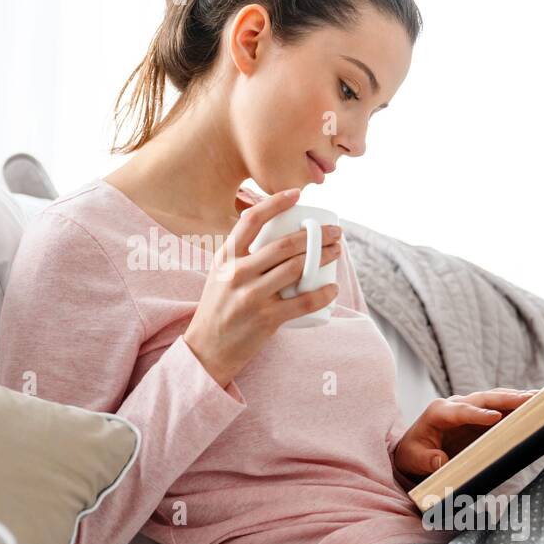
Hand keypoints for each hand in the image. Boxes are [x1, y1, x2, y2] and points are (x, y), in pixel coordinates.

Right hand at [183, 188, 342, 387]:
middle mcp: (237, 273)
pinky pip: (303, 302)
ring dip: (323, 257)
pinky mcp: (266, 319)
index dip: (275, 203)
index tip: (297, 195)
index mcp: (225, 258)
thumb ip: (239, 255)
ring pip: (297, 269)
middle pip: (283, 244)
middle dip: (316, 234)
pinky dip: (323, 294)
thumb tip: (272, 233)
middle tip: (334, 232)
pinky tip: (332, 288)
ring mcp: (252, 296)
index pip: (251, 220)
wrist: (206, 349)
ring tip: (336, 252)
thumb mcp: (219, 274)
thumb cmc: (217, 308)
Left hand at [392, 388, 539, 481]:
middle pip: (483, 399)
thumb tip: (440, 461)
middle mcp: (456, 404)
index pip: (460, 411)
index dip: (477, 414)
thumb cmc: (414, 453)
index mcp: (439, 412)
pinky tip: (536, 404)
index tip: (495, 417)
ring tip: (540, 398)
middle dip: (506, 399)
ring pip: (496, 399)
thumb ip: (426, 459)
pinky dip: (517, 406)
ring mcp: (470, 408)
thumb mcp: (413, 458)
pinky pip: (501, 407)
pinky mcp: (481, 415)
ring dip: (517, 398)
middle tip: (530, 399)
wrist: (416, 449)